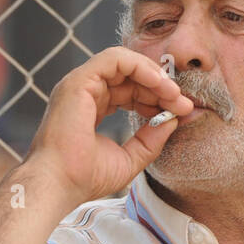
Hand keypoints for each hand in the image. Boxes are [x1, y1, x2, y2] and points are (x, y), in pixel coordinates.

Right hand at [0, 48, 191, 243]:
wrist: (59, 185)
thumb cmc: (83, 178)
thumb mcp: (128, 159)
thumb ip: (150, 140)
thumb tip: (174, 120)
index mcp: (91, 108)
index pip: (130, 92)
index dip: (157, 98)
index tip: (181, 111)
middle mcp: (84, 93)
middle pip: (131, 77)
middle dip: (161, 87)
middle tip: (184, 103)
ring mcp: (79, 84)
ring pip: (125, 63)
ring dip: (154, 75)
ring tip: (174, 94)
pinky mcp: (79, 81)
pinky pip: (115, 59)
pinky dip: (141, 66)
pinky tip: (159, 83)